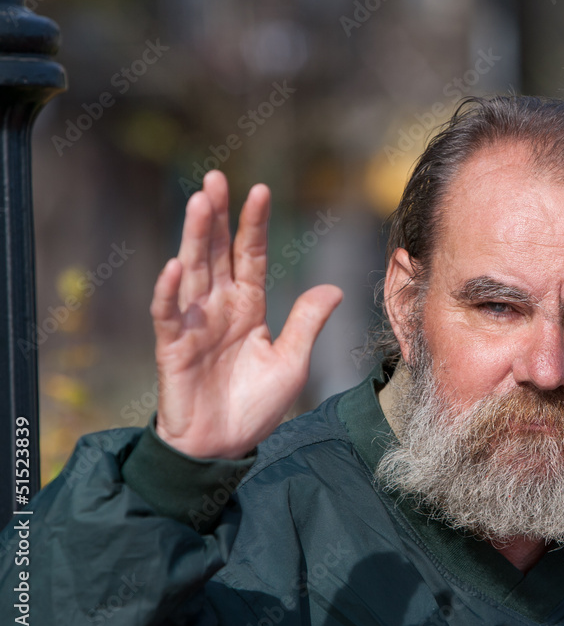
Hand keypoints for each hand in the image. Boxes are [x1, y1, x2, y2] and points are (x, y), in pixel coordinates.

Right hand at [150, 171, 341, 458]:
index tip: (260, 190)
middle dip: (216, 216)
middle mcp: (219, 308)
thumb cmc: (254, 405)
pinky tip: (175, 266)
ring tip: (198, 202)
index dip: (254, 225)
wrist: (225, 447)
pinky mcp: (173, 349)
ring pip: (193, 272)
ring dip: (194, 237)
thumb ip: (307, 324)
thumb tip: (333, 288)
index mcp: (248, 307)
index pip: (251, 256)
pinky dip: (170, 292)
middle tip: (215, 178)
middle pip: (217, 253)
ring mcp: (194, 325)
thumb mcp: (291, 362)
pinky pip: (168, 316)